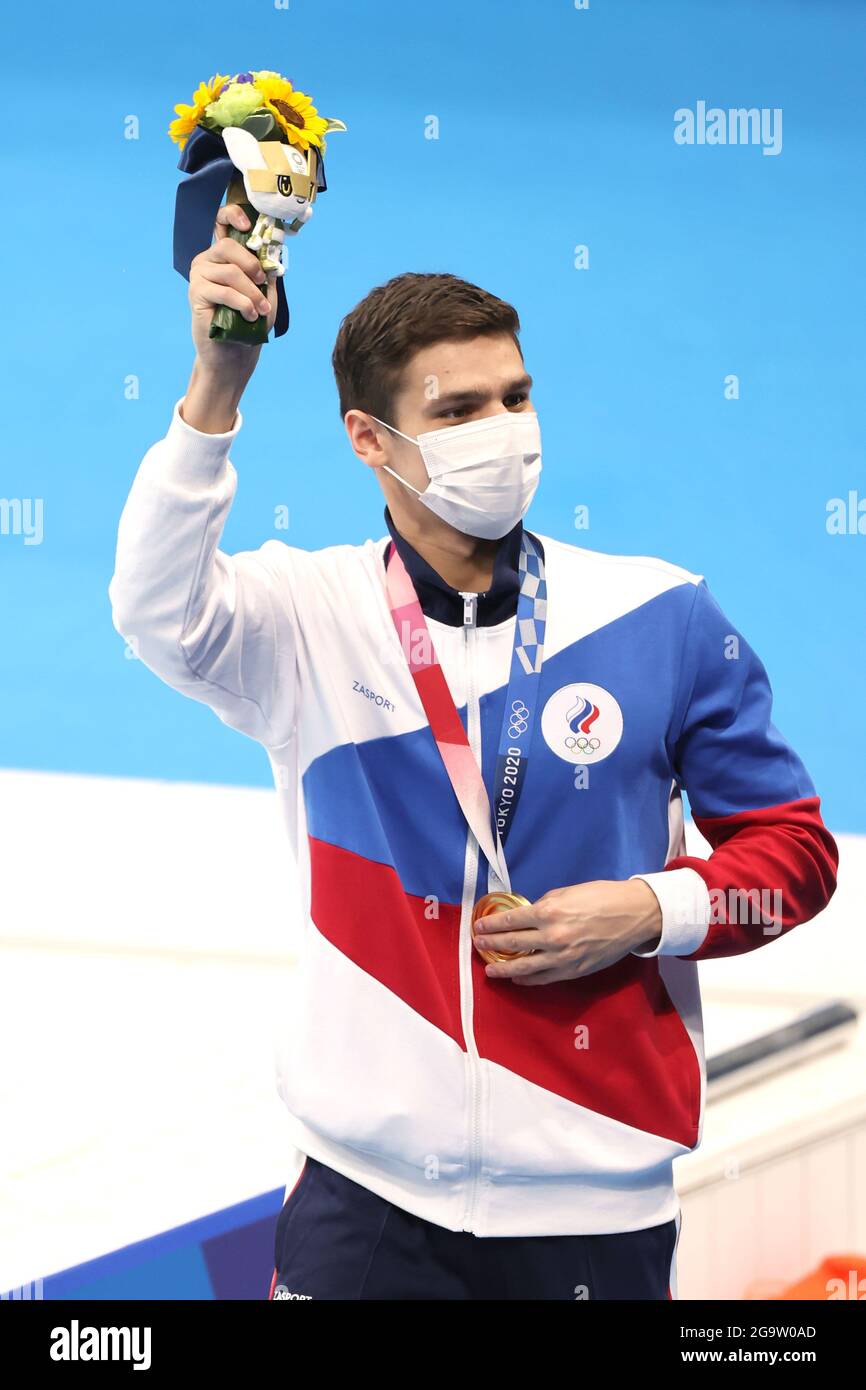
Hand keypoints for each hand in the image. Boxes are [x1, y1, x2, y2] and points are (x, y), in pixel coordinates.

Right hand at [183, 204, 277, 429]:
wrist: (233, 352)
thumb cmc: (249, 320)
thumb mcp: (264, 292)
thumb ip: (266, 271)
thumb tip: (272, 254)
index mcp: (224, 255)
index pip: (221, 221)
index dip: (233, 215)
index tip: (248, 226)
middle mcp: (208, 260)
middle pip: (228, 246)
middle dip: (252, 264)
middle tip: (263, 282)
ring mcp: (200, 275)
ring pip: (230, 272)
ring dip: (252, 292)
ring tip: (261, 311)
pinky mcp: (196, 293)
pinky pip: (224, 291)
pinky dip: (243, 303)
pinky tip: (250, 316)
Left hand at [472, 879, 662, 985]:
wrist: (633, 915)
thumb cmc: (601, 897)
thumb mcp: (567, 892)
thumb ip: (543, 905)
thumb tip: (526, 915)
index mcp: (549, 912)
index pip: (511, 921)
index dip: (492, 925)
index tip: (479, 927)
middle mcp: (552, 937)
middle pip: (513, 944)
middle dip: (492, 945)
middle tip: (479, 945)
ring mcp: (563, 957)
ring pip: (525, 967)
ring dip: (503, 969)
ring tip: (490, 970)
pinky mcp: (574, 971)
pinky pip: (544, 979)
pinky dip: (527, 979)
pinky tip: (517, 977)